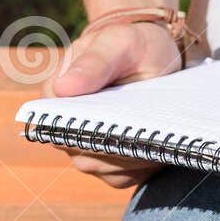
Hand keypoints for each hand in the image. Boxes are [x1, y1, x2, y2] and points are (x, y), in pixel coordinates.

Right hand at [46, 19, 185, 187]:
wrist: (155, 59)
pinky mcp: (114, 165)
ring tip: (161, 136)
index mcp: (57, 96)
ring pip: (107, 169)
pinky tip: (163, 147)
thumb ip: (94, 63)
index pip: (62, 123)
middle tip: (151, 130)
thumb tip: (62, 88)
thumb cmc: (131, 46)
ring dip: (135, 157)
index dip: (90, 127)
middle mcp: (66, 128)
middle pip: (86, 153)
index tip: (120, 121)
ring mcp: (89, 150)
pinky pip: (125, 177)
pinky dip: (145, 166)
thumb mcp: (118, 43)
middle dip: (119, 145)